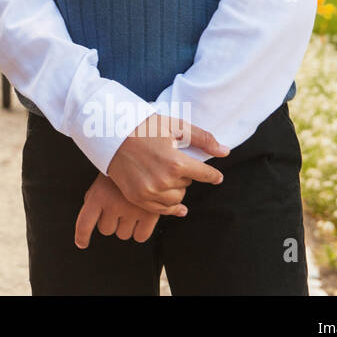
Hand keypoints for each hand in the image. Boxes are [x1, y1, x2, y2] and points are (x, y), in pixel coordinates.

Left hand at [74, 173, 159, 247]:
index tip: (82, 243)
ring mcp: (132, 209)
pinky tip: (141, 217)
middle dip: (110, 221)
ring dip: (125, 226)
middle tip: (117, 205)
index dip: (82, 236)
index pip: (85, 223)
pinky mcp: (150, 214)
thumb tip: (89, 226)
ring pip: (123, 234)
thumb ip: (93, 202)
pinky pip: (140, 236)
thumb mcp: (100, 184)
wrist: (143, 158)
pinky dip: (140, 231)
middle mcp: (113, 204)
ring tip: (129, 208)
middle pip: (106, 230)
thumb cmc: (119, 175)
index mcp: (98, 195)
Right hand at [106, 115, 228, 215]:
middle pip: (188, 186)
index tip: (216, 176)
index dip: (212, 175)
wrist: (111, 133)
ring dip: (176, 189)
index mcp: (176, 163)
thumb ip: (203, 139)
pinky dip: (168, 205)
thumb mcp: (175, 126)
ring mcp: (149, 191)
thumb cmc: (145, 126)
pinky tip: (172, 202)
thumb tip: (226, 152)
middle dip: (185, 176)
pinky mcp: (137, 197)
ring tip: (165, 175)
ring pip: (177, 199)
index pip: (206, 175)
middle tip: (172, 163)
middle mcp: (164, 181)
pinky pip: (161, 210)